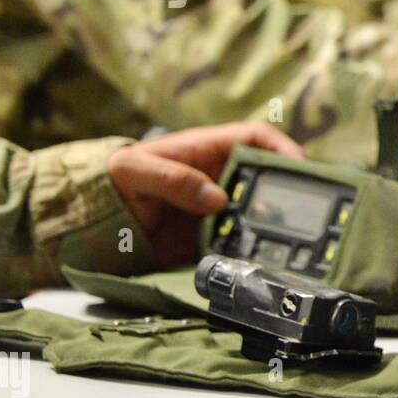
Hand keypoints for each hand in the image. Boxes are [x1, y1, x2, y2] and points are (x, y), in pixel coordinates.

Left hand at [107, 123, 304, 267]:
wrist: (92, 219)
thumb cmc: (113, 179)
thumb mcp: (135, 170)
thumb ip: (174, 179)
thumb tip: (217, 199)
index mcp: (209, 150)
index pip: (257, 139)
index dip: (282, 148)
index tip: (300, 166)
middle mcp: (221, 178)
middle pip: (268, 178)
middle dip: (289, 191)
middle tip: (305, 210)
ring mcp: (218, 209)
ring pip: (259, 212)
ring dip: (274, 224)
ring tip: (288, 238)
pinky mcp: (211, 237)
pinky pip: (239, 242)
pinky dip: (252, 250)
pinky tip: (259, 259)